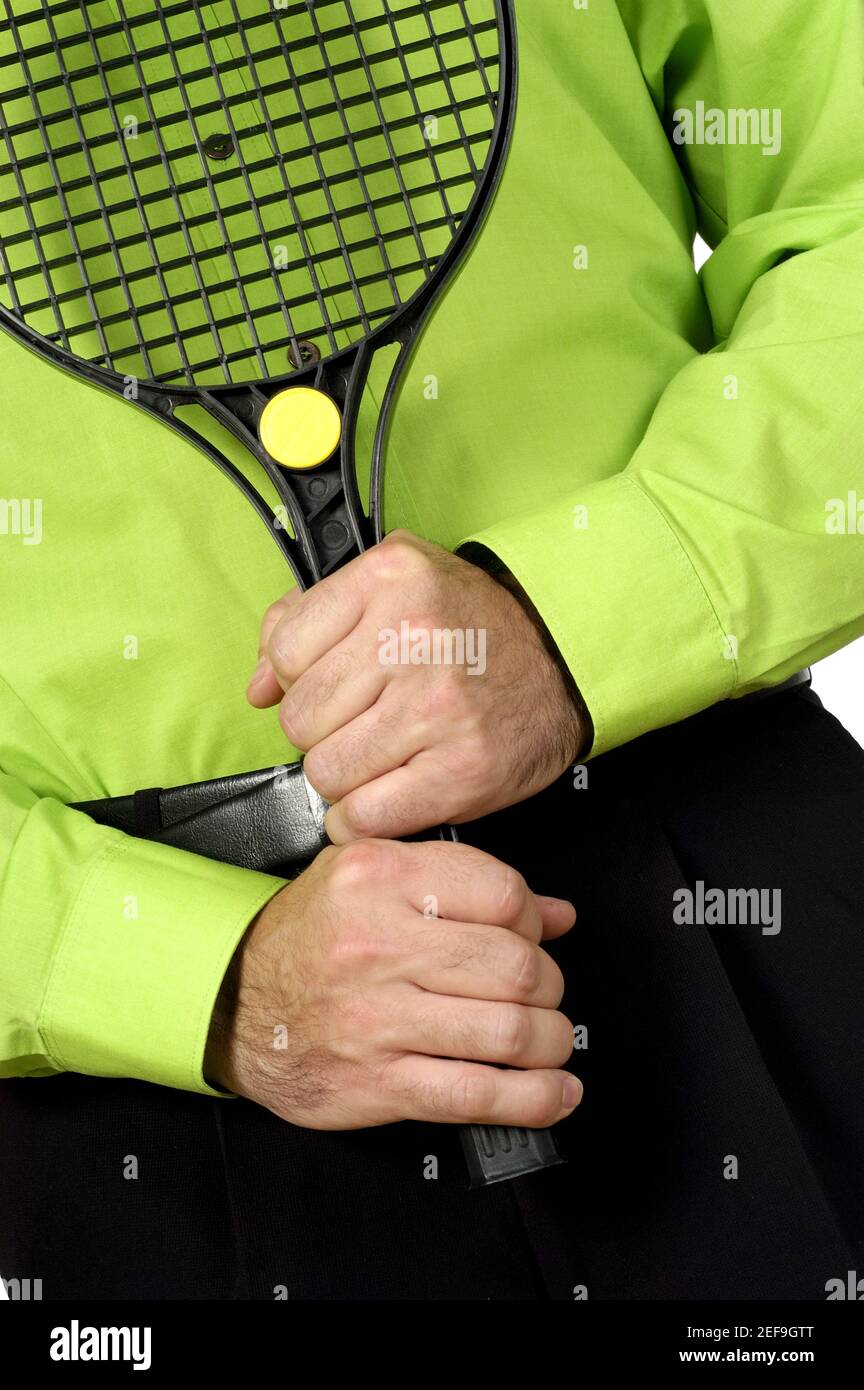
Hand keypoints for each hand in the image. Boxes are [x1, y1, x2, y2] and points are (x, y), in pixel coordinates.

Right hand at [204, 838, 581, 1130]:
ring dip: (550, 1042)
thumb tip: (554, 913)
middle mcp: (377, 946)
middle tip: (541, 993)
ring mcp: (376, 1019)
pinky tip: (552, 1094)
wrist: (230, 1001)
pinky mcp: (375, 1082)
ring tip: (549, 1040)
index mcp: (379, 879)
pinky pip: (473, 1094)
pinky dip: (530, 1100)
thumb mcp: (371, 878)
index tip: (531, 937)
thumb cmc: (308, 937)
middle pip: (515, 967)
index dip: (533, 920)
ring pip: (506, 1032)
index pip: (502, 893)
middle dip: (548, 986)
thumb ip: (463, 883)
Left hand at [248, 530, 586, 840]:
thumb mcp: (392, 584)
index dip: (296, 678)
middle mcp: (413, 639)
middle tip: (358, 722)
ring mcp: (438, 709)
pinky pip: (366, 815)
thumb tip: (257, 687)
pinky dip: (359, 818)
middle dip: (320, 730)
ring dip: (341, 776)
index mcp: (390, 579)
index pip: (284, 651)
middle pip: (301, 719)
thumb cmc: (472, 623)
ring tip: (376, 756)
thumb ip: (309, 619)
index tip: (327, 684)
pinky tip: (380, 795)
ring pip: (327, 772)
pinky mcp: (460, 771)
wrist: (565, 657)